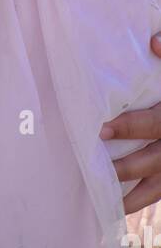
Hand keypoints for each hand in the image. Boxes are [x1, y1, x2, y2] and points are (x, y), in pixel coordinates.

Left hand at [101, 32, 160, 213]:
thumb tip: (153, 41)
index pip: (153, 125)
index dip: (129, 128)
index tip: (102, 130)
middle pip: (152, 160)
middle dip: (123, 165)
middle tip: (93, 166)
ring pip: (156, 187)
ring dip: (130, 196)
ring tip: (102, 202)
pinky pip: (159, 193)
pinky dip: (139, 201)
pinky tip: (116, 206)